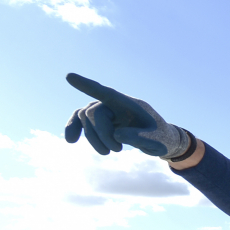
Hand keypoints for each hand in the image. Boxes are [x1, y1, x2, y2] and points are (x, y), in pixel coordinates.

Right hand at [63, 73, 193, 158]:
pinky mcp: (99, 120)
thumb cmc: (160, 138)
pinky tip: (71, 141)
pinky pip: (79, 119)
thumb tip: (117, 135)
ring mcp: (105, 110)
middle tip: (118, 150)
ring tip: (109, 152)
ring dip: (93, 138)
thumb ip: (140, 138)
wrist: (160, 140)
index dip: (88, 86)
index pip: (107, 93)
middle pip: (94, 112)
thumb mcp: (156, 141)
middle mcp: (114, 103)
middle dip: (101, 134)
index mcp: (130, 104)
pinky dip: (74, 128)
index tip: (69, 76)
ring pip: (85, 118)